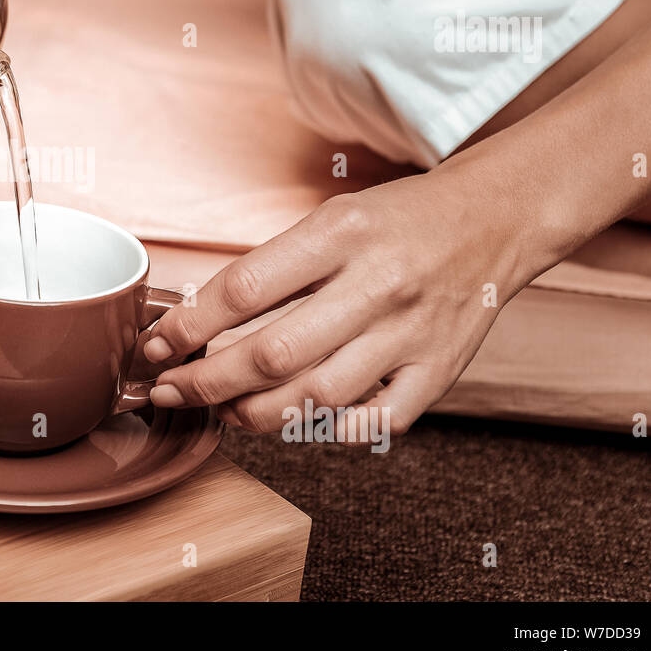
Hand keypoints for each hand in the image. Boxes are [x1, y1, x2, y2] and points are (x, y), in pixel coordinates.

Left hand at [144, 168, 540, 437]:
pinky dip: (328, 432)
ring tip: (222, 411)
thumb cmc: (395, 220)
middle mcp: (377, 285)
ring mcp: (412, 333)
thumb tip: (198, 323)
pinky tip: (298, 422)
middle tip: (170, 392)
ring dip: (253, 414)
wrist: (495, 219)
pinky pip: (375, 423)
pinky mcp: (440, 371)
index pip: (244, 289)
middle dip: (205, 382)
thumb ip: (273, 268)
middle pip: (272, 354)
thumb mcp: (328, 218)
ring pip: (316, 397)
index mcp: (341, 234)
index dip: (188, 326)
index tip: (155, 347)